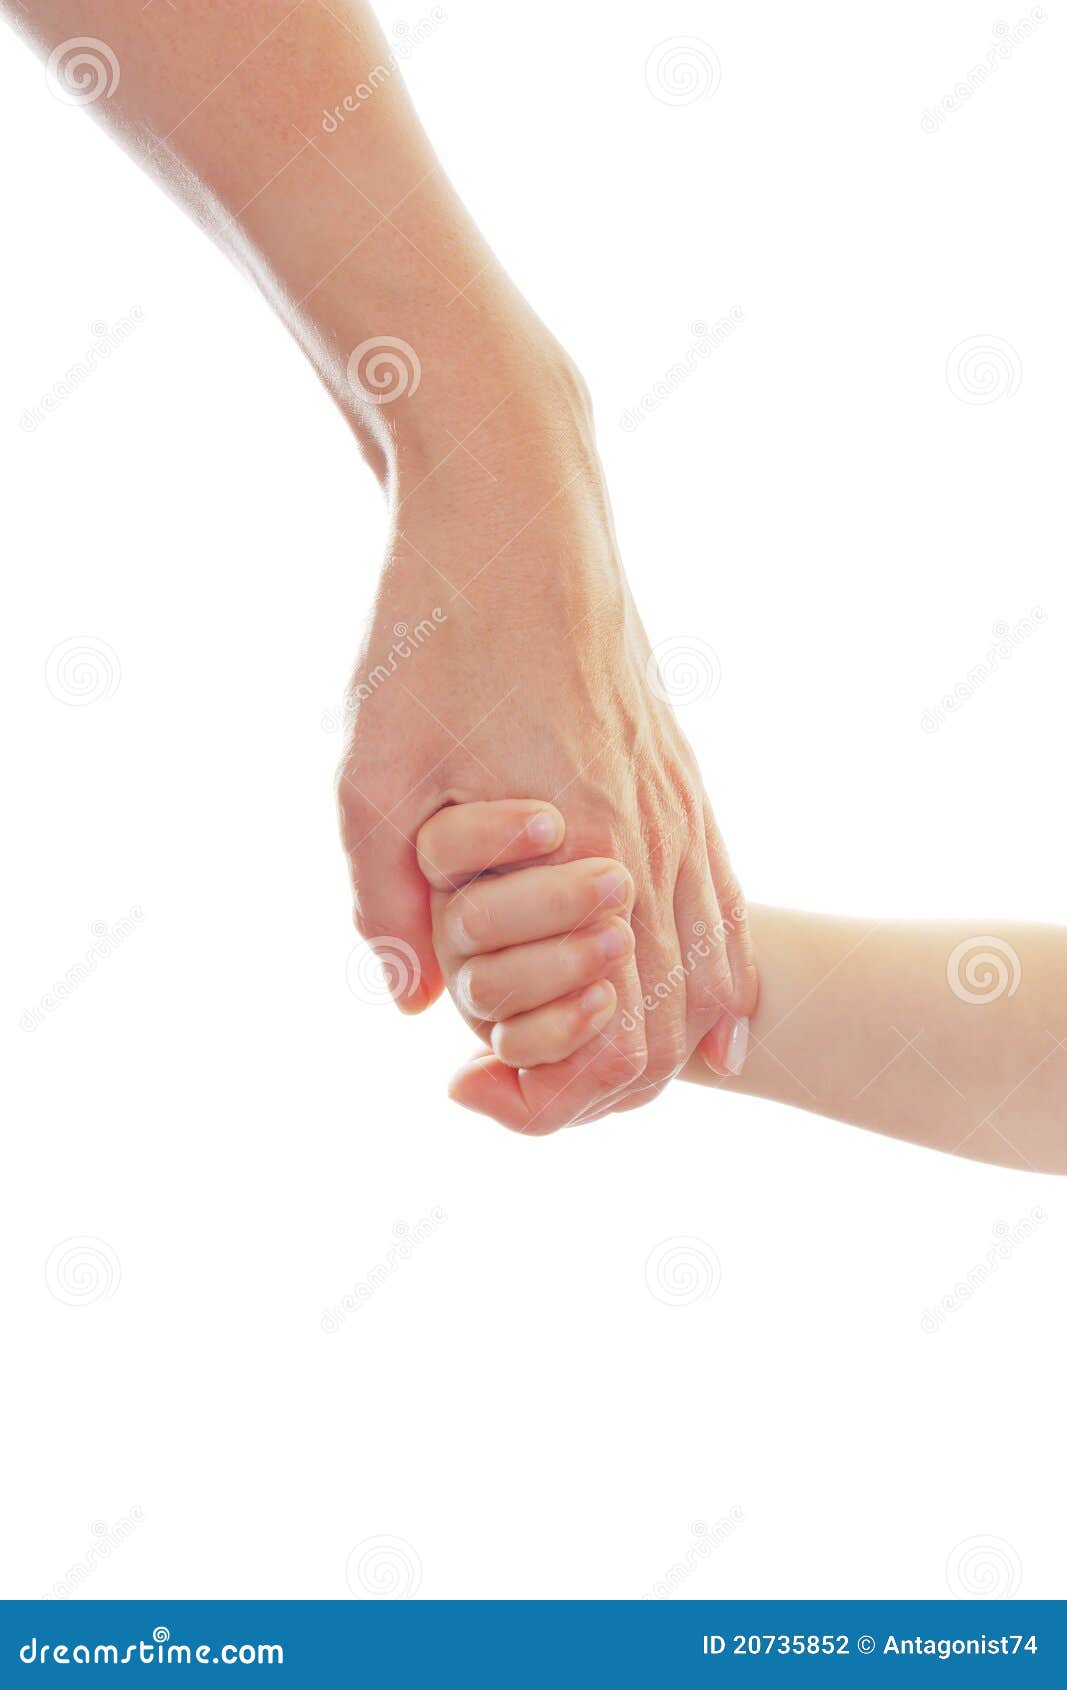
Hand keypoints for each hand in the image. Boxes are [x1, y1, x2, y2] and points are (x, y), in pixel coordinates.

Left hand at [338, 357, 756, 1129]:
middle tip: (533, 1099)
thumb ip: (384, 900)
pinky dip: (723, 980)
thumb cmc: (436, 634)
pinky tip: (721, 1027)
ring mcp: (682, 802)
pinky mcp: (682, 773)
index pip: (610, 1032)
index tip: (472, 1090)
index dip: (548, 1092)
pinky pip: (727, 903)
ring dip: (668, 1045)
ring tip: (623, 1085)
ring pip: (711, 968)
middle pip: (670, 1020)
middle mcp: (654, 837)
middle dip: (606, 1085)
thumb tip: (407, 1003)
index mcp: (587, 846)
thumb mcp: (372, 771)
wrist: (517, 512)